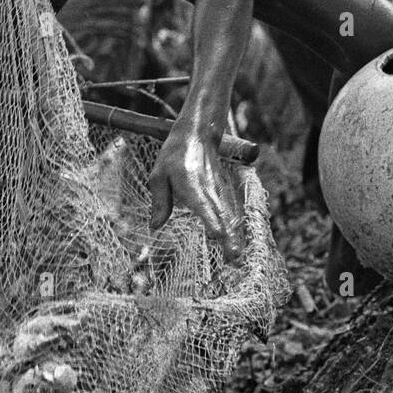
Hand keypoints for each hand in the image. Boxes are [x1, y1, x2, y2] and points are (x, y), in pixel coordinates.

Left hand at [149, 127, 241, 262]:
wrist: (196, 135)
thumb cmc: (173, 156)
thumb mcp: (158, 175)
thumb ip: (160, 201)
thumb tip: (155, 227)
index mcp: (190, 183)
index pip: (202, 204)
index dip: (210, 220)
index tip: (217, 235)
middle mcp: (208, 188)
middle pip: (220, 214)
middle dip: (227, 236)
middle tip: (234, 258)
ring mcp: (217, 190)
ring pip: (227, 215)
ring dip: (233, 235)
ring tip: (237, 257)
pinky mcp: (221, 192)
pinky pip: (228, 212)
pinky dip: (233, 228)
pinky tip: (236, 244)